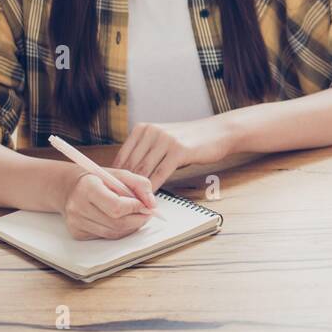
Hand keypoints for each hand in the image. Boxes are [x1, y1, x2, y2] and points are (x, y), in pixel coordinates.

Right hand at [60, 167, 157, 239]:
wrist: (71, 188)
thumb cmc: (98, 180)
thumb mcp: (120, 174)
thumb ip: (140, 184)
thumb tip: (152, 204)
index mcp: (87, 188)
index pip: (116, 206)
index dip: (135, 207)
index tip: (145, 204)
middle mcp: (78, 207)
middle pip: (117, 223)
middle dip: (138, 219)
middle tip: (147, 213)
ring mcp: (76, 222)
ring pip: (113, 233)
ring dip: (131, 226)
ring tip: (135, 215)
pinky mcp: (78, 234)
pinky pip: (106, 237)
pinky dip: (119, 231)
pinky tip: (120, 220)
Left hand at [113, 119, 232, 191]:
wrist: (216, 132)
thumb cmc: (188, 141)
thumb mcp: (162, 141)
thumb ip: (145, 153)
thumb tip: (126, 177)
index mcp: (143, 128)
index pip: (123, 156)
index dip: (117, 176)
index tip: (115, 192)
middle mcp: (152, 131)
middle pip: (132, 165)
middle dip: (127, 185)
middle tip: (123, 202)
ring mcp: (165, 140)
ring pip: (144, 170)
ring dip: (139, 189)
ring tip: (136, 203)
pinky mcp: (179, 150)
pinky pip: (160, 174)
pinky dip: (154, 188)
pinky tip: (152, 197)